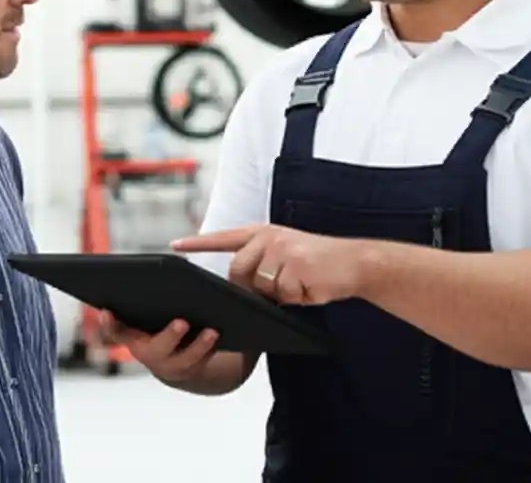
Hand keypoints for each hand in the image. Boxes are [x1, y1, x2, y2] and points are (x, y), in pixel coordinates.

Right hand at [97, 310, 219, 383]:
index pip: (117, 331)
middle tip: (182, 321)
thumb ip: (134, 312)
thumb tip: (125, 287)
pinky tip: (224, 333)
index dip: (111, 323)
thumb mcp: (142, 324)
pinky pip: (205, 362)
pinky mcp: (194, 370)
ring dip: (200, 347)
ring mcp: (173, 367)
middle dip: (170, 336)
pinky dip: (214, 350)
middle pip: (158, 349)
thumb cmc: (156, 333)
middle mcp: (151, 357)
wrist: (173, 362)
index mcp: (134, 341)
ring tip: (213, 331)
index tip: (108, 310)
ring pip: (187, 361)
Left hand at [172, 225, 369, 304]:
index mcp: (264, 233)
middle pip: (238, 271)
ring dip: (280, 293)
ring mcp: (282, 249)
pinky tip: (310, 285)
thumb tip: (240, 289)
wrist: (355, 263)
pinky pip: (282, 294)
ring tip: (301, 282)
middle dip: (253, 287)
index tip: (175, 245)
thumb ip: (261, 266)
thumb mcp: (285, 258)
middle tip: (282, 285)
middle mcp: (269, 236)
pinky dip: (295, 297)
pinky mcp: (296, 264)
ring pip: (261, 286)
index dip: (199, 242)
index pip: (224, 237)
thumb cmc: (318, 266)